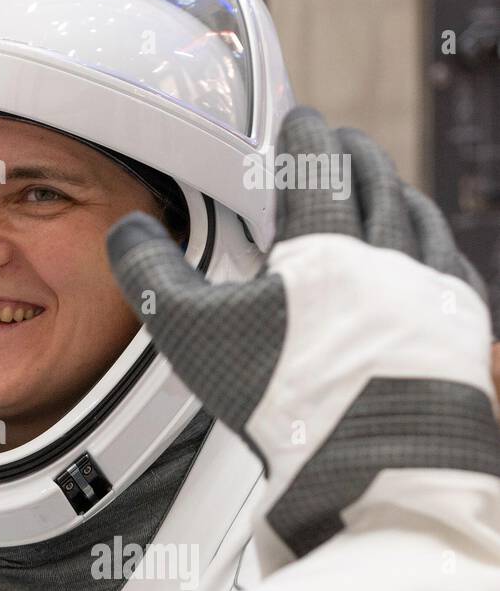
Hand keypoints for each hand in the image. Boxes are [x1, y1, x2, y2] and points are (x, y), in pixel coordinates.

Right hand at [106, 106, 499, 571]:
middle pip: (377, 183)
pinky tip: (428, 256)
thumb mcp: (197, 335)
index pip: (317, 168)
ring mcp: (434, 293)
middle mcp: (391, 257)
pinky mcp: (463, 331)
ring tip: (384, 190)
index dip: (305, 136)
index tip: (300, 120)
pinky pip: (452, 265)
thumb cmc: (289, 404)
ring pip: (420, 218)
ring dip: (397, 194)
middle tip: (342, 144)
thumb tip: (128, 234)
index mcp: (328, 248)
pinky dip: (434, 244)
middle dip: (355, 155)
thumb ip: (154, 277)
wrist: (379, 471)